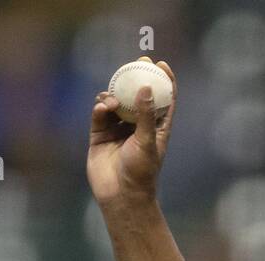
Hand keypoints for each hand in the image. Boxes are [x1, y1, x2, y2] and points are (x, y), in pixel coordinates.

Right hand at [87, 57, 176, 206]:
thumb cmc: (141, 172)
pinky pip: (100, 114)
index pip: (163, 101)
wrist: (120, 194)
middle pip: (138, 96)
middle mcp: (138, 127)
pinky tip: (102, 107)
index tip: (162, 65)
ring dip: (113, 95)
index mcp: (157, 129)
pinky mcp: (100, 135)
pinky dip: (100, 107)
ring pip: (116, 102)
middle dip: (136, 78)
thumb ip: (145, 115)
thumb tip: (146, 88)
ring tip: (112, 99)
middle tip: (136, 62)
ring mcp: (118, 130)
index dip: (164, 82)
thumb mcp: (147, 142)